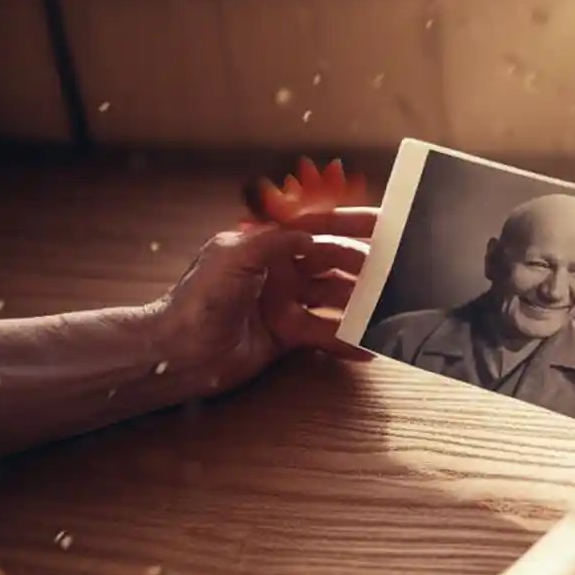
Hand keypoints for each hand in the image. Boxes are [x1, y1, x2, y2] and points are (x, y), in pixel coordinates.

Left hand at [148, 207, 377, 393]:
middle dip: (362, 264)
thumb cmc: (197, 299)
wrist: (178, 352)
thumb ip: (275, 242)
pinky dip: (346, 340)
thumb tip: (313, 234)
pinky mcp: (287, 334)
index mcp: (265, 244)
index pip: (315, 226)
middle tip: (396, 270)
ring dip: (360, 302)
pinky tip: (370, 345)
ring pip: (333, 297)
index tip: (384, 223)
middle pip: (331, 261)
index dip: (349, 223)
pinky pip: (324, 334)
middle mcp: (279, 270)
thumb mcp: (234, 257)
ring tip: (391, 307)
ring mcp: (284, 302)